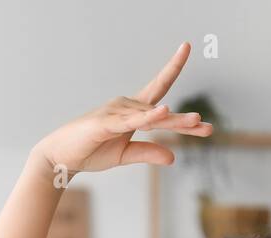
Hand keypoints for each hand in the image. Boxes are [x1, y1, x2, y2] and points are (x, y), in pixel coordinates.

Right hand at [32, 41, 211, 182]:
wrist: (62, 157)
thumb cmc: (91, 151)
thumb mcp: (125, 155)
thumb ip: (148, 153)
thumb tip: (173, 157)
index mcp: (133, 111)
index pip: (158, 90)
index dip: (172, 67)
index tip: (186, 47)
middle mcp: (126, 106)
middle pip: (162, 113)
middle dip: (185, 122)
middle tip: (209, 128)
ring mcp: (116, 113)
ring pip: (151, 118)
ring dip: (174, 121)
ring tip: (197, 122)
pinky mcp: (105, 124)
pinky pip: (131, 121)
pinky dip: (147, 118)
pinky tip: (163, 112)